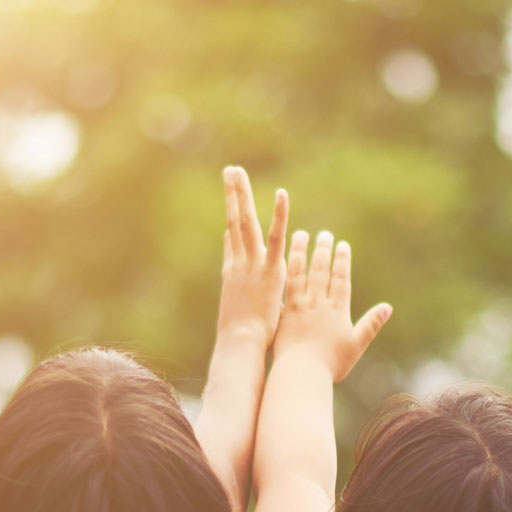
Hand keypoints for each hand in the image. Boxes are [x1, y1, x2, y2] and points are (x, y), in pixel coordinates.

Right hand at [218, 167, 287, 346]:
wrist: (240, 342)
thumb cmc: (242, 337)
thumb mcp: (239, 313)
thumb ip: (240, 296)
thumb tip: (239, 287)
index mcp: (232, 273)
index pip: (231, 242)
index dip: (232, 222)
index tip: (232, 201)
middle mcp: (238, 263)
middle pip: (233, 222)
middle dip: (231, 195)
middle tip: (229, 170)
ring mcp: (251, 263)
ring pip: (244, 221)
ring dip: (240, 193)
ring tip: (235, 170)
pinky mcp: (269, 269)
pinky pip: (276, 237)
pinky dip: (280, 215)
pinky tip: (282, 194)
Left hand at [274, 230, 390, 381]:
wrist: (301, 373)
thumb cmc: (330, 364)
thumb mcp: (356, 345)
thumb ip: (371, 324)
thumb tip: (387, 308)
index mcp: (337, 310)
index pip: (341, 279)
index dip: (342, 260)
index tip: (342, 245)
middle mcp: (318, 303)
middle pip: (321, 271)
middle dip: (323, 250)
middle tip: (324, 234)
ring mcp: (299, 307)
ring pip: (300, 273)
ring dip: (301, 252)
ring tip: (301, 235)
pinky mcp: (283, 313)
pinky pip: (284, 287)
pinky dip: (283, 270)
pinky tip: (281, 258)